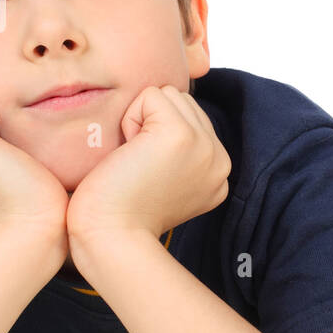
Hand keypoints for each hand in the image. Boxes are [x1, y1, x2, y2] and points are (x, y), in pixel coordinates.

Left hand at [66, 85, 230, 243]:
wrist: (111, 237)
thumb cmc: (121, 211)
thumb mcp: (165, 179)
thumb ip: (179, 150)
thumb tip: (165, 105)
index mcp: (219, 171)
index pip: (191, 117)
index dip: (158, 135)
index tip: (148, 174)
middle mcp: (220, 159)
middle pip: (182, 101)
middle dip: (151, 123)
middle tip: (138, 166)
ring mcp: (205, 146)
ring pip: (169, 95)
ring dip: (141, 120)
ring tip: (134, 160)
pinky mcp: (181, 135)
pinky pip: (151, 95)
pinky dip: (130, 119)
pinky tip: (128, 154)